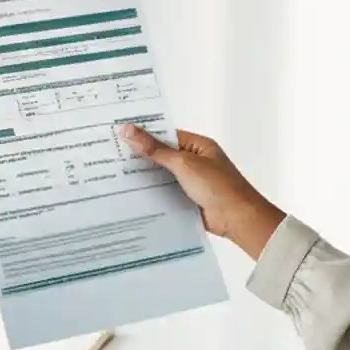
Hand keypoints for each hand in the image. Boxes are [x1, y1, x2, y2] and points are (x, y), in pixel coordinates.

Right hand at [118, 124, 284, 259]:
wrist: (237, 219)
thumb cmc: (219, 187)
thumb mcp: (183, 163)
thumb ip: (155, 149)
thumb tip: (130, 131)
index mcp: (198, 146)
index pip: (166, 134)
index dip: (144, 134)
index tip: (120, 134)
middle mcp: (195, 162)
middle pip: (162, 156)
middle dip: (141, 157)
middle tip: (111, 155)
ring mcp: (192, 182)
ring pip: (163, 176)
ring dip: (146, 178)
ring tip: (115, 175)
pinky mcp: (188, 200)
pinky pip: (166, 194)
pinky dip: (153, 194)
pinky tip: (133, 196)